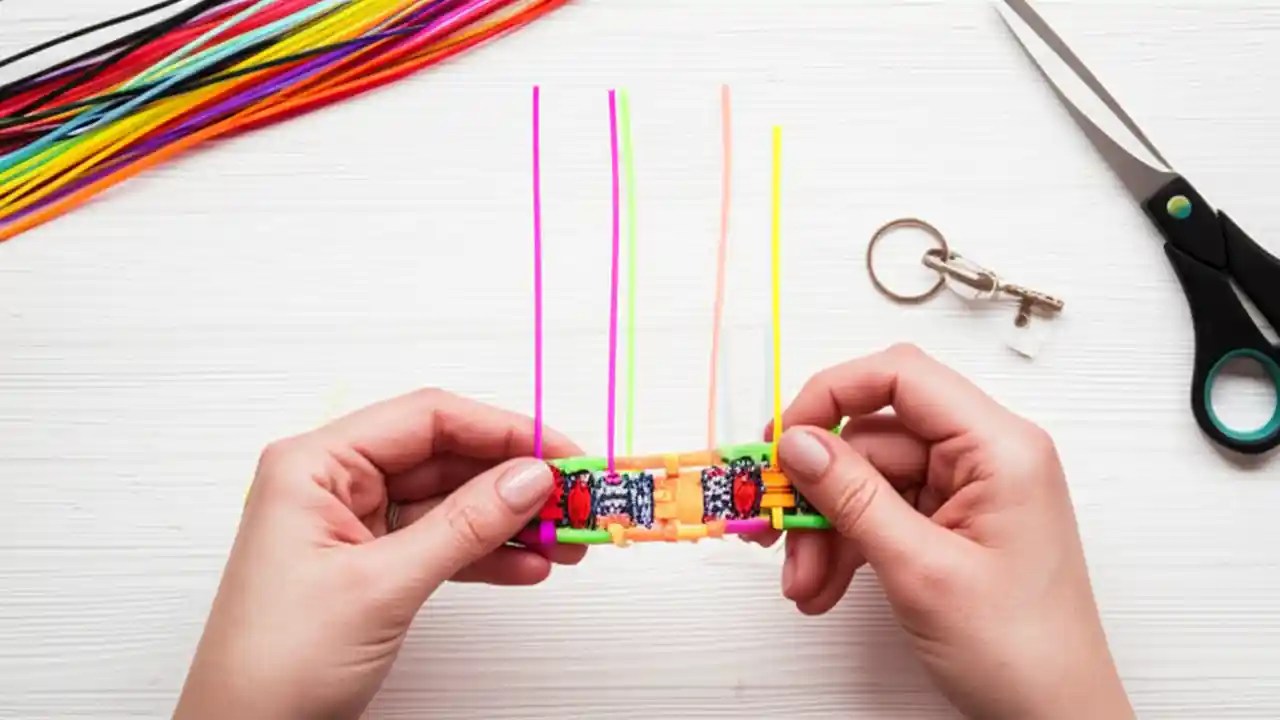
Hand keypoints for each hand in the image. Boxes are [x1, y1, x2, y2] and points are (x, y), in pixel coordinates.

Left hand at [174, 389, 583, 719]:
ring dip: (509, 520)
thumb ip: (464, 525)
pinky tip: (529, 566)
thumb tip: (529, 477)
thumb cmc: (274, 663)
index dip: (502, 430)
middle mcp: (333, 484)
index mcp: (315, 465)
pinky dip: (487, 554)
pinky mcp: (371, 565)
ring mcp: (353, 526)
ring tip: (564, 538)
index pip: (426, 420)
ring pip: (451, 502)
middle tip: (574, 498)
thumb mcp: (382, 586)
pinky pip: (442, 543)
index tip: (560, 453)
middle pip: (445, 458)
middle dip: (513, 479)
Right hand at [767, 344, 1131, 719]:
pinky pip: (883, 514)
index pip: (901, 376)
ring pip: (870, 481)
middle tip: (779, 530)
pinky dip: (848, 547)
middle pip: (874, 438)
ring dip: (827, 529)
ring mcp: (970, 492)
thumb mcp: (920, 569)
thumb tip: (799, 442)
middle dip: (820, 490)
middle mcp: (987, 458)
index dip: (832, 395)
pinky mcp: (955, 525)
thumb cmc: (1023, 652)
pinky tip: (826, 586)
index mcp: (1000, 448)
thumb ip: (853, 496)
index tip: (784, 440)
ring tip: (806, 583)